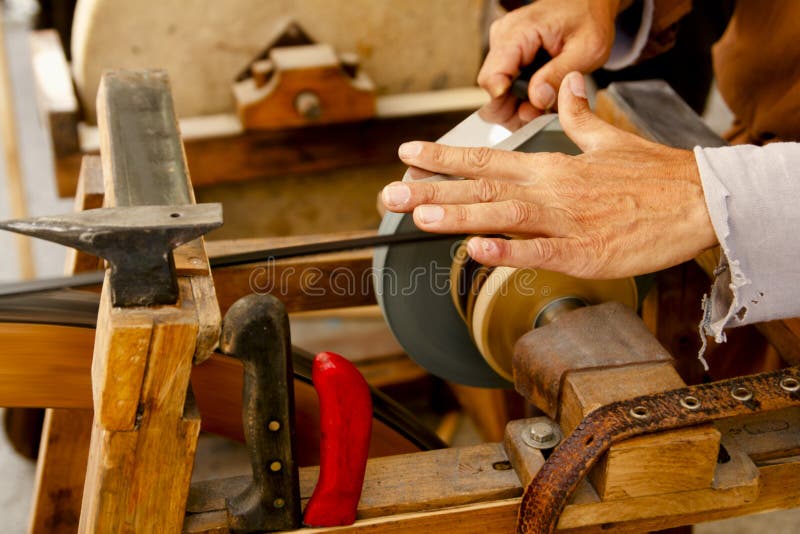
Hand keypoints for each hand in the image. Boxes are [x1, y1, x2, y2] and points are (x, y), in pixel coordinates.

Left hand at [381, 72, 717, 279]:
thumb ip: (580, 117)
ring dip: (460, 215)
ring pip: (504, 215)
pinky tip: (478, 251)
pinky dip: (509, 251)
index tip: (407, 154)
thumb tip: (568, 86)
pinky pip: (542, 251)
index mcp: (551, 166)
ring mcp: (566, 220)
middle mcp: (550, 189)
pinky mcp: (586, 251)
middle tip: (390, 193)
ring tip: (419, 216)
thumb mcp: (610, 140)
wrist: (700, 199)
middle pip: (482, 187)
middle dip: (432, 190)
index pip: (486, 158)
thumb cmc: (654, 174)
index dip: (444, 158)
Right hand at [479, 0, 619, 128]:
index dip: (505, 102)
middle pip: (492, 89)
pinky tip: (540, 97)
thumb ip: (559, 74)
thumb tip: (536, 98)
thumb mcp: (586, 49)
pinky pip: (506, 84)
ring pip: (498, 91)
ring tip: (545, 107)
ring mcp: (503, 45)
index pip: (491, 78)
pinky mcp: (508, 54)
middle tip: (542, 115)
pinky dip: (521, 96)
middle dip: (515, 108)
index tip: (529, 112)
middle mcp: (503, 37)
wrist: (588, 4)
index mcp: (518, 32)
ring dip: (519, 105)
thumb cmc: (589, 18)